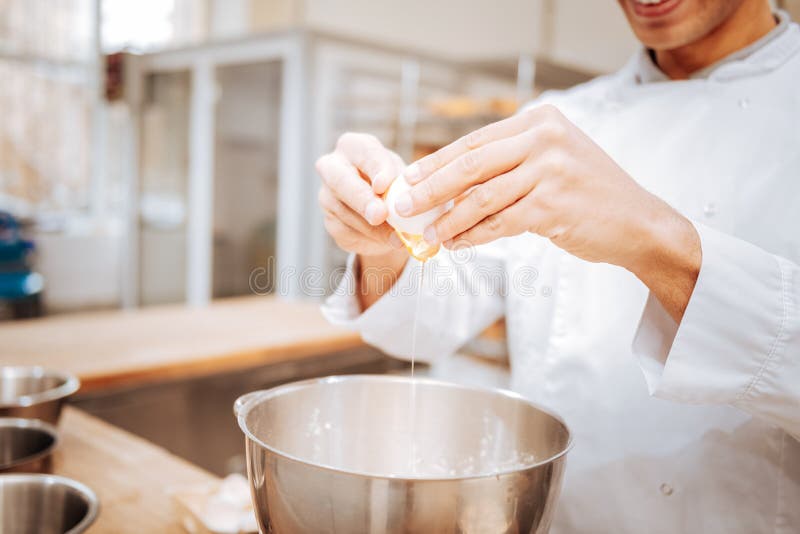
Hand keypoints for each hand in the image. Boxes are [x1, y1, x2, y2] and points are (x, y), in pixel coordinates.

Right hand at [316, 133, 405, 257]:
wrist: (385, 214)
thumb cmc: (394, 185)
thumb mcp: (403, 179)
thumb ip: (400, 185)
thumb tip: (402, 198)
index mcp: (354, 146)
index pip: (365, 153)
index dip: (376, 169)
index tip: (384, 185)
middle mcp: (333, 166)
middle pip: (341, 181)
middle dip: (362, 199)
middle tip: (379, 215)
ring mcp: (326, 195)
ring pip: (345, 212)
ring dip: (372, 228)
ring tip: (397, 237)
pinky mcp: (329, 222)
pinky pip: (347, 232)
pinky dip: (369, 240)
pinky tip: (387, 242)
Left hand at [395, 104, 699, 319]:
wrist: (639, 223)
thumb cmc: (589, 195)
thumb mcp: (553, 162)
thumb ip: (510, 164)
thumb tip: (451, 183)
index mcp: (540, 121)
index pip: (475, 141)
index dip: (437, 161)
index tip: (409, 177)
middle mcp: (544, 138)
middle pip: (471, 165)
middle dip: (431, 188)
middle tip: (404, 205)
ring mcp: (550, 170)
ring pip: (480, 197)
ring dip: (448, 218)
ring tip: (428, 233)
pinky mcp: (553, 204)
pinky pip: (499, 223)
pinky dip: (473, 235)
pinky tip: (457, 243)